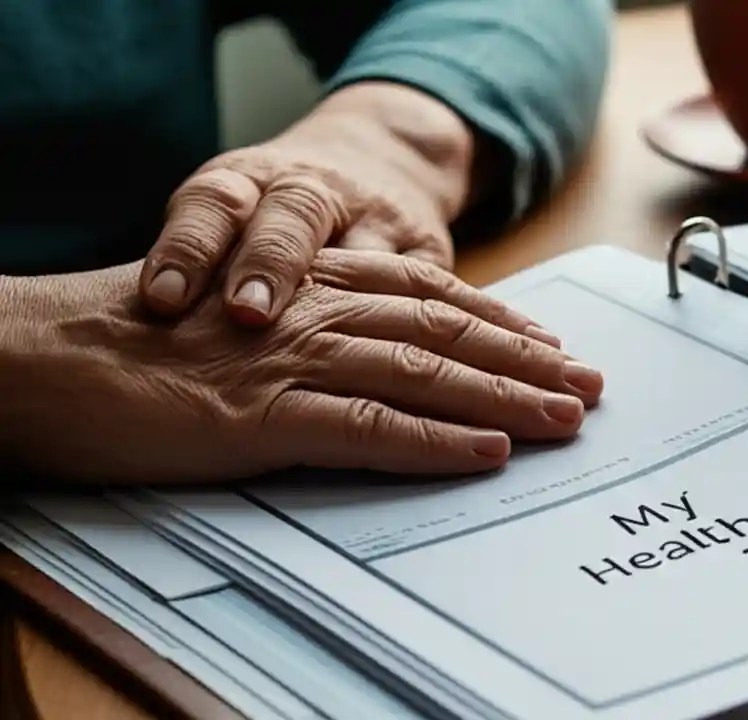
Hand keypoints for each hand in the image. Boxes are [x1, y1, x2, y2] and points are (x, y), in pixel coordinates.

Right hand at [0, 251, 603, 483]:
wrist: (45, 356)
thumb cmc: (141, 345)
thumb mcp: (242, 319)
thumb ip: (310, 327)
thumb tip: (376, 355)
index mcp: (310, 287)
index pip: (429, 296)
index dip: (498, 320)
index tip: (552, 342)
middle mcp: (314, 314)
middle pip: (445, 334)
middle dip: (527, 361)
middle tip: (590, 385)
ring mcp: (292, 364)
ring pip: (425, 376)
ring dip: (504, 400)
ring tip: (565, 420)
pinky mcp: (263, 418)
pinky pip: (368, 430)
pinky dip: (435, 443)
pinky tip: (485, 456)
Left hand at [137, 82, 477, 326]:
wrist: (382, 157)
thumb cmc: (280, 213)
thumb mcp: (230, 221)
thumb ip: (189, 279)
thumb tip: (113, 345)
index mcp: (247, 182)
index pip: (211, 204)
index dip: (187, 249)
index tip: (161, 299)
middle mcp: (313, 191)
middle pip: (292, 217)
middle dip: (270, 264)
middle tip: (249, 314)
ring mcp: (376, 217)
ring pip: (371, 256)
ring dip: (359, 301)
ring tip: (357, 352)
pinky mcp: (429, 248)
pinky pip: (430, 287)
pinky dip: (430, 321)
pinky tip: (430, 354)